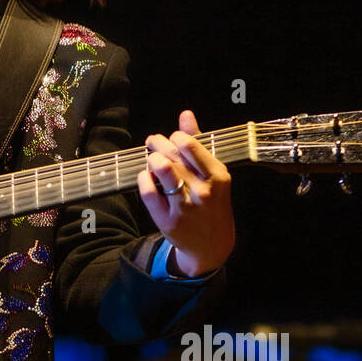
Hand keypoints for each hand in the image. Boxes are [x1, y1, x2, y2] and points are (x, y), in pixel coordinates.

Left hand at [138, 109, 234, 276]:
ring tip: (152, 158)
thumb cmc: (212, 203)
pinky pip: (149, 192)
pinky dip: (143, 180)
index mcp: (218, 176)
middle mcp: (203, 191)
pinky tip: (146, 177)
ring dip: (152, 159)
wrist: (213, 245)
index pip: (190, 144)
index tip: (171, 139)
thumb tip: (185, 115)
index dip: (174, 136)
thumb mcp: (213, 174)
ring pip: (161, 170)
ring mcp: (185, 207)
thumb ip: (198, 143)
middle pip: (172, 155)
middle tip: (153, 142)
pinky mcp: (168, 220)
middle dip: (158, 143)